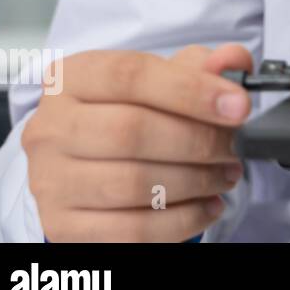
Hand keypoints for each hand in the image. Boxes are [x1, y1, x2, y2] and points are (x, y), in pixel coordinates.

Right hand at [23, 44, 253, 241]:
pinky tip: (207, 206)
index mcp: (72, 78)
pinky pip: (131, 230)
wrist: (84, 166)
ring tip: (225, 176)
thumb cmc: (129, 113)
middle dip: (199, 141)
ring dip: (195, 182)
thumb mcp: (160, 80)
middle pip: (131, 132)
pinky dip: (181, 221)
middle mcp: (51, 127)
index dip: (192, 90)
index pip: (132, 75)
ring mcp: (50, 180)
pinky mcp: (62, 226)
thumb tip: (232, 60)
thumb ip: (200, 66)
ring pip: (132, 184)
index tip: (239, 106)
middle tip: (234, 147)